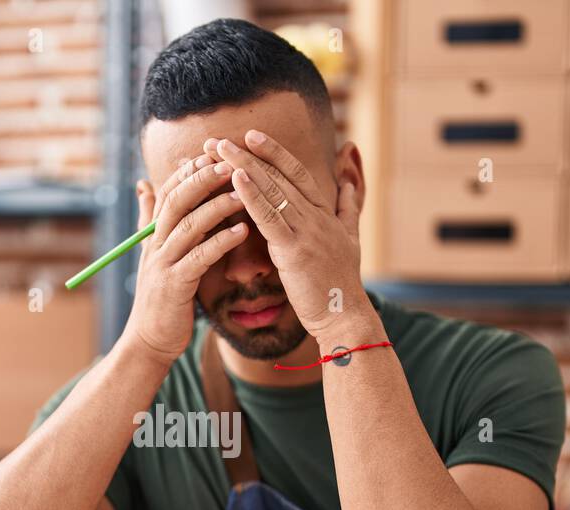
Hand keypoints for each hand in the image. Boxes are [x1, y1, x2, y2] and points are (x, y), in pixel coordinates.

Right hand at [123, 154, 248, 365]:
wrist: (150, 339)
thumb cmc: (162, 296)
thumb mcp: (154, 253)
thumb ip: (150, 218)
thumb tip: (142, 184)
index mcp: (154, 234)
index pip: (169, 191)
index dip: (188, 171)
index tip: (212, 153)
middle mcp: (155, 244)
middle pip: (177, 201)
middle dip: (203, 179)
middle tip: (230, 162)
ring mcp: (163, 264)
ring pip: (189, 225)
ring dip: (217, 206)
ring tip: (242, 192)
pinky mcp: (175, 285)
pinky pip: (199, 258)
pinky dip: (220, 242)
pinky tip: (242, 231)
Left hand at [208, 131, 367, 340]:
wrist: (345, 315)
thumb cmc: (342, 282)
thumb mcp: (351, 237)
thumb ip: (348, 207)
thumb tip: (349, 182)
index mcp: (324, 212)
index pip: (296, 172)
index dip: (273, 152)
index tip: (251, 135)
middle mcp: (315, 216)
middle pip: (277, 176)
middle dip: (246, 155)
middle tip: (218, 140)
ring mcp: (306, 231)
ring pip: (271, 190)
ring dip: (242, 166)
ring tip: (218, 150)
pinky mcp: (294, 251)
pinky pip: (269, 218)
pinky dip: (251, 196)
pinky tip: (235, 178)